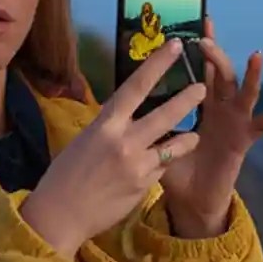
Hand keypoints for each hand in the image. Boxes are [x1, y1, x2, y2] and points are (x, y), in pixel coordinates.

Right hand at [21, 39, 205, 257]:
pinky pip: (163, 168)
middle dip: (187, 99)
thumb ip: (110, 127)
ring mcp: (137, 165)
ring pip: (174, 145)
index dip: (157, 64)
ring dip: (188, 137)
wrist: (60, 215)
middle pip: (165, 114)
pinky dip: (165, 163)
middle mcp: (124, 141)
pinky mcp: (144, 186)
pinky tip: (163, 163)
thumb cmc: (66, 174)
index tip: (174, 46)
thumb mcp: (86, 140)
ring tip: (196, 132)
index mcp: (105, 124)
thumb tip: (127, 113)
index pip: (135, 86)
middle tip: (202, 88)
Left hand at [159, 17, 262, 237]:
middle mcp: (221, 109)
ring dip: (252, 74)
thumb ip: (149, 120)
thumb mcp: (157, 140)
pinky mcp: (244, 141)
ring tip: (256, 55)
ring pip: (244, 93)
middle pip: (221, 75)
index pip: (201, 70)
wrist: (191, 200)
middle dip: (216, 54)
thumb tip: (122, 99)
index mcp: (201, 106)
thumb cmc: (173, 170)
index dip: (200, 50)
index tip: (196, 24)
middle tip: (205, 36)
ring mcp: (235, 123)